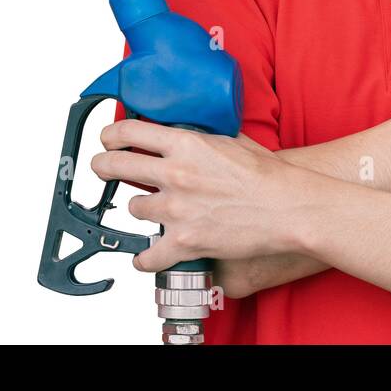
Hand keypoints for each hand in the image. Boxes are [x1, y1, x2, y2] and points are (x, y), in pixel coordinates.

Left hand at [91, 122, 318, 273]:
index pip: (131, 132)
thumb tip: (185, 134)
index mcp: (186, 144)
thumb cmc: (267, 175)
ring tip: (155, 210)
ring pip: (133, 207)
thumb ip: (200, 138)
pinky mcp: (184, 241)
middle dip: (104, 166)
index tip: (107, 139)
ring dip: (141, 208)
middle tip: (103, 168)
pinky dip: (145, 258)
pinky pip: (148, 255)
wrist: (286, 207)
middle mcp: (175, 173)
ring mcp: (176, 209)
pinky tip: (147, 255)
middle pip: (117, 165)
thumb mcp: (231, 140)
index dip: (111, 135)